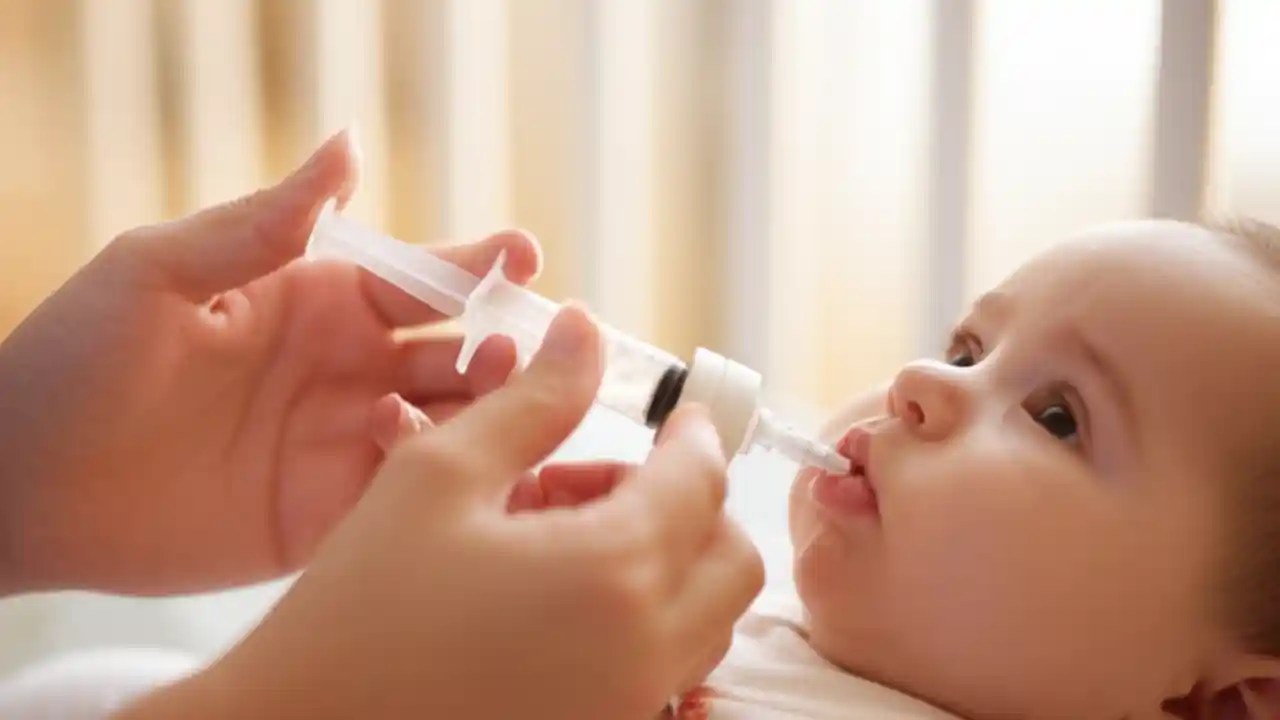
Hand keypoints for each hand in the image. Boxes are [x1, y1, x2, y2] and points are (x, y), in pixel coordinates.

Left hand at [0, 131, 536, 594]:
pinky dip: (430, 473)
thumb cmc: (73, 361)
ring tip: (488, 388)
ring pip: (446, 423)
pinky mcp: (327, 517)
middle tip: (510, 342)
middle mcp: (344, 371)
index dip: (475, 263)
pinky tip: (417, 451)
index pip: (419, 279)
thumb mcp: (160, 272)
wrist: (17, 486)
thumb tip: (349, 143)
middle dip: (497, 343)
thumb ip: (263, 222)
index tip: (521, 252)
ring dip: (480, 406)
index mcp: (317, 303)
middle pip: (453, 353)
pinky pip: (402, 494)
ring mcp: (339, 445)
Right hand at [119, 308, 763, 719]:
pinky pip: (665, 668)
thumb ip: (531, 399)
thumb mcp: (439, 476)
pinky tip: (555, 600)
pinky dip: (642, 619)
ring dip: (665, 560)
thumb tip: (585, 335)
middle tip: (600, 480)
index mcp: (613, 574)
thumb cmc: (358, 608)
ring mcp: (629, 707)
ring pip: (706, 617)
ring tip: (564, 539)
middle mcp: (645, 652)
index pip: (701, 482)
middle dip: (688, 502)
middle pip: (730, 558)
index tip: (677, 412)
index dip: (694, 433)